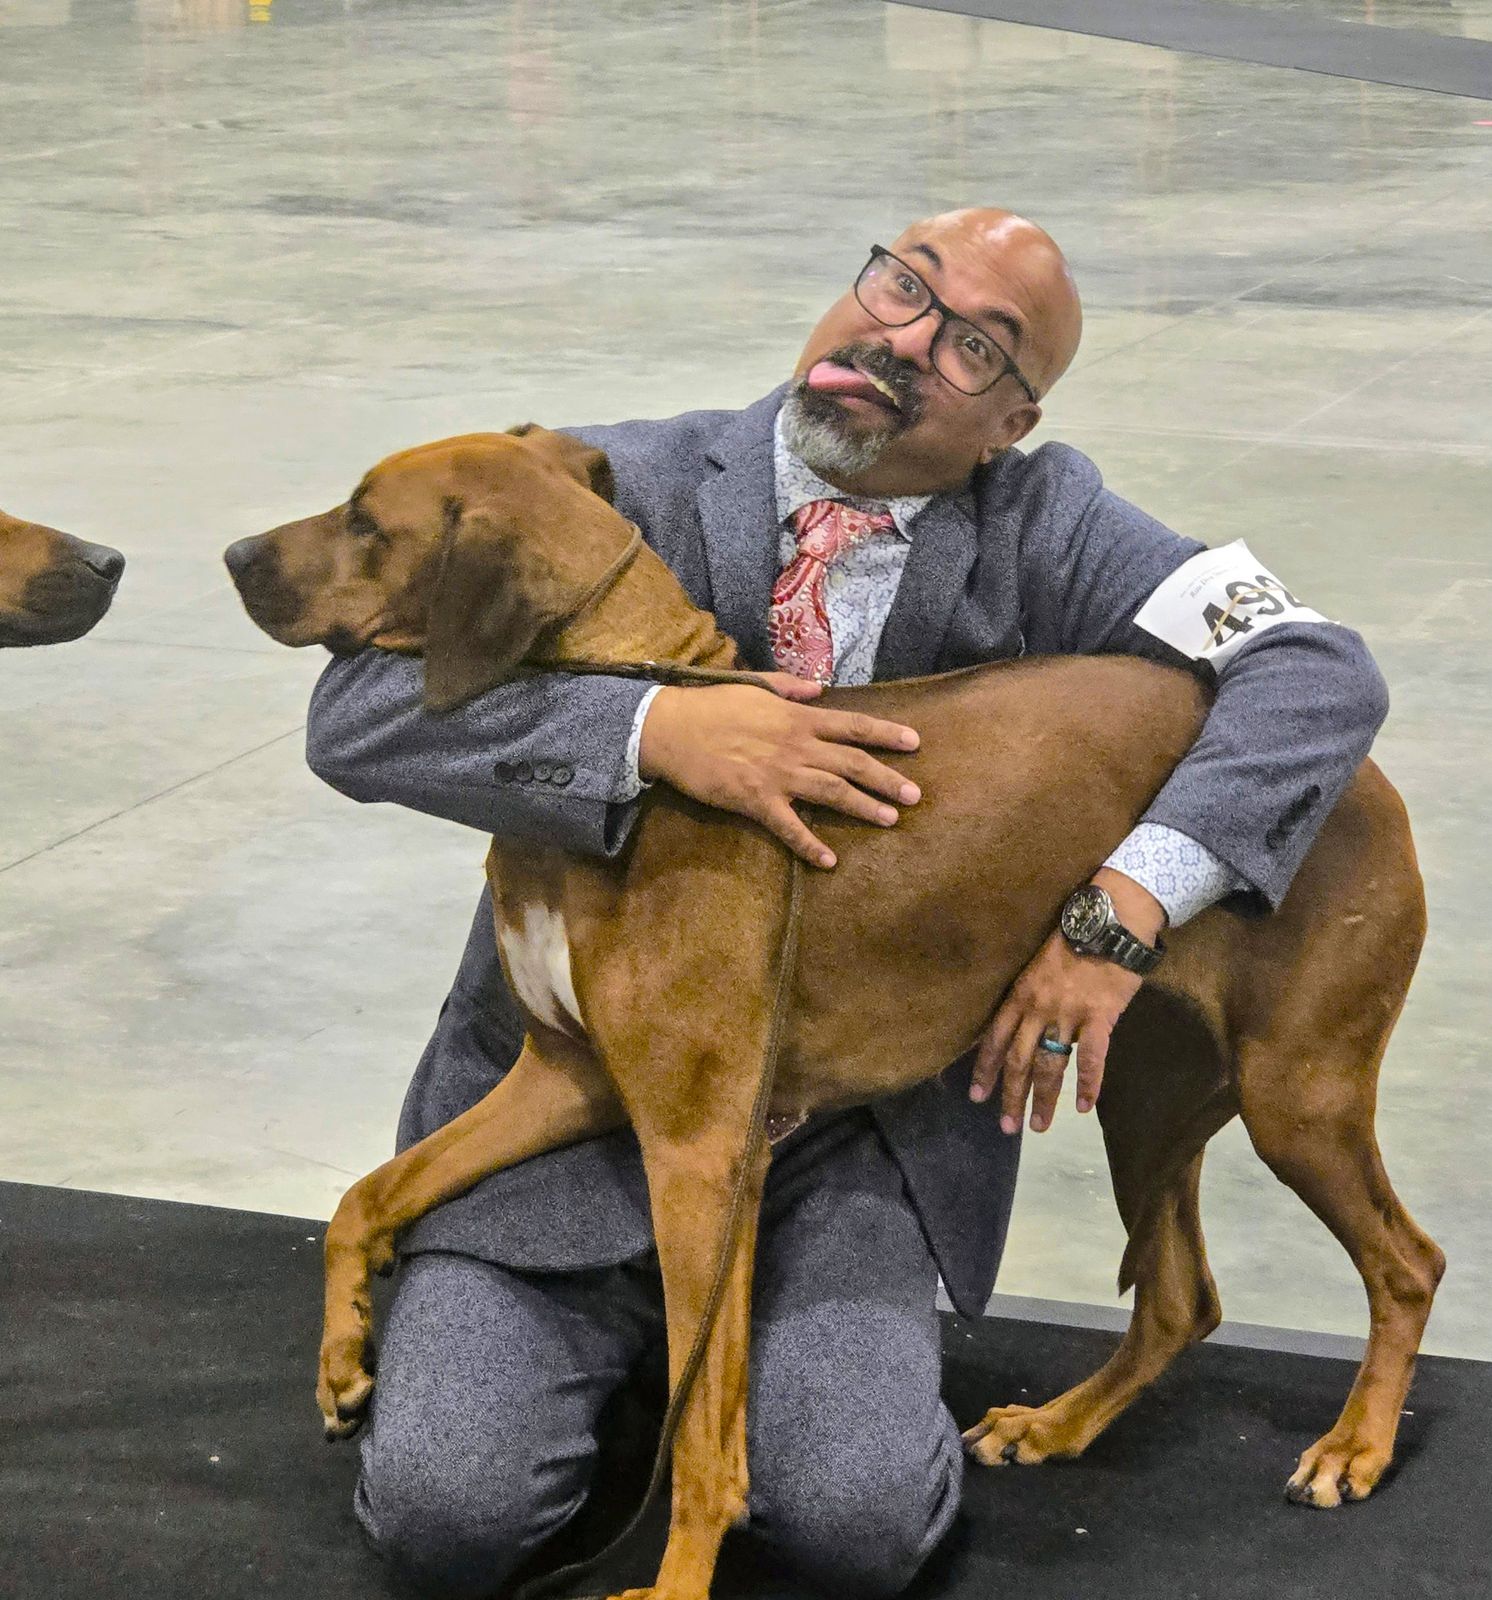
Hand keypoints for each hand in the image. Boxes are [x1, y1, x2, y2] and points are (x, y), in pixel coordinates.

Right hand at [637, 677, 920, 867]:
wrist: (670, 728)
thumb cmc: (711, 705)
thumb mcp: (754, 685)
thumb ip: (789, 687)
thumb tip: (819, 689)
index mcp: (797, 717)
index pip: (852, 725)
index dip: (885, 734)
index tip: (915, 743)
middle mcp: (795, 745)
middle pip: (852, 762)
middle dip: (887, 779)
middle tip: (915, 795)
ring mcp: (777, 774)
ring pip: (832, 792)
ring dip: (864, 807)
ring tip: (891, 820)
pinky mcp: (755, 800)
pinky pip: (789, 827)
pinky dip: (810, 845)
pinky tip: (829, 861)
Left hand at [970, 870, 1164, 1132]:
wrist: (1109, 919)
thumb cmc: (1075, 938)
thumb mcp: (1037, 964)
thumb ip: (1028, 995)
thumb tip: (1019, 1024)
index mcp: (1020, 994)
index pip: (994, 1039)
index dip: (984, 1070)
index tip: (976, 1096)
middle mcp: (1038, 1007)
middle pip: (1018, 1060)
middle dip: (1010, 1096)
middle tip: (1006, 1127)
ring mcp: (1068, 1013)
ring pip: (1049, 1065)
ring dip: (1044, 1100)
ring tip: (1038, 1126)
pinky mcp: (1099, 1017)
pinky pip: (1091, 1058)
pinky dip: (1087, 1085)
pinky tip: (1083, 1107)